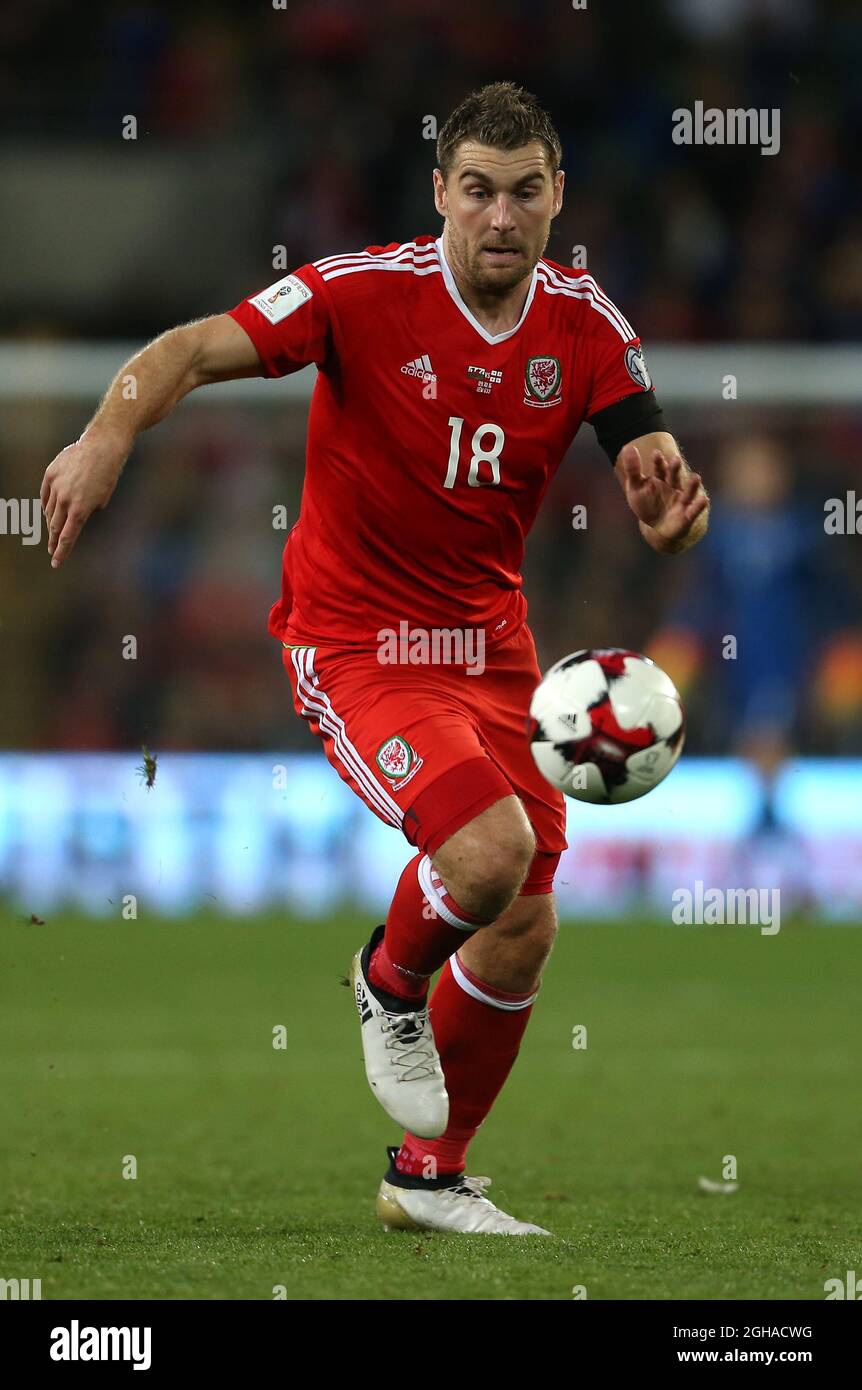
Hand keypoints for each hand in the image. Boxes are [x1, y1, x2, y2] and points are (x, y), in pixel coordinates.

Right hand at [40, 427, 129, 567]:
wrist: (102, 447)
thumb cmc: (108, 474)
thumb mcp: (103, 498)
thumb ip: (89, 511)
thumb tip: (78, 517)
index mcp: (80, 510)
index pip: (67, 537)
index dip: (61, 552)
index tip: (56, 563)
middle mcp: (65, 500)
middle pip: (55, 527)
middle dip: (54, 540)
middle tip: (52, 550)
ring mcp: (55, 486)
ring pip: (49, 511)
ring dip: (51, 523)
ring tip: (53, 531)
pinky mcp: (50, 474)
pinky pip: (45, 495)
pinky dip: (47, 504)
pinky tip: (48, 511)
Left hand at [617, 444, 707, 543]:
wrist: (656, 528)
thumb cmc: (646, 504)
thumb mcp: (635, 488)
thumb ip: (633, 470)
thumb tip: (628, 446)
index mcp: (660, 479)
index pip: (659, 468)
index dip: (658, 462)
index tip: (655, 453)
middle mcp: (673, 487)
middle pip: (674, 477)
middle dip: (675, 469)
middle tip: (675, 459)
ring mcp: (681, 501)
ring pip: (687, 492)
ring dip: (692, 486)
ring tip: (696, 477)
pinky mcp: (687, 515)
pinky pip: (693, 510)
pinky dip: (698, 506)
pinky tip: (704, 500)